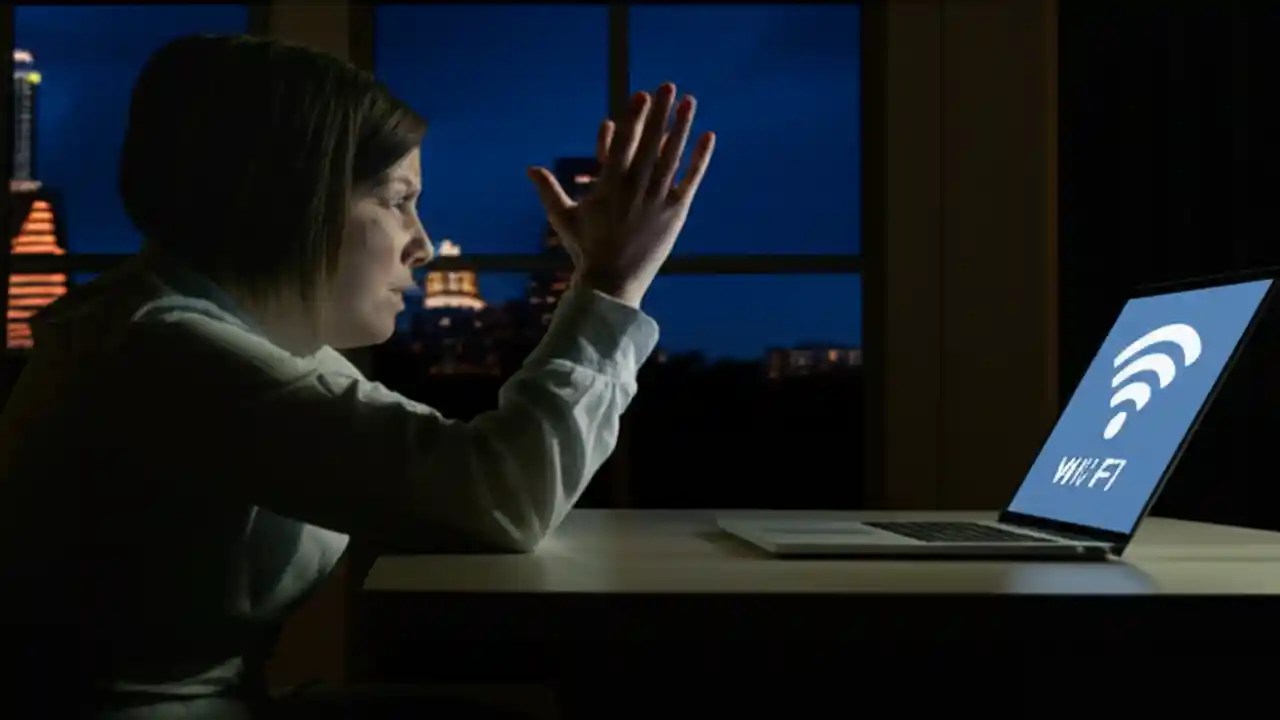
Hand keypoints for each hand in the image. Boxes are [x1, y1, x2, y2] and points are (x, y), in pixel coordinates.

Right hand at [527, 82, 715, 307]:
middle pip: (650, 140)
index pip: (625, 142)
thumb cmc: (585, 250)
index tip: (642, 94)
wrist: (612, 283)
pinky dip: (699, 158)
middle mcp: (636, 187)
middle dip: (660, 111)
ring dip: (681, 126)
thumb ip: (549, 190)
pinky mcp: (675, 213)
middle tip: (668, 85)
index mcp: (610, 184)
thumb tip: (531, 168)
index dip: (634, 116)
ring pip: (672, 155)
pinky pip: (690, 180)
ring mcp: (657, 199)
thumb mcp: (563, 218)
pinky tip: (708, 136)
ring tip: (689, 101)